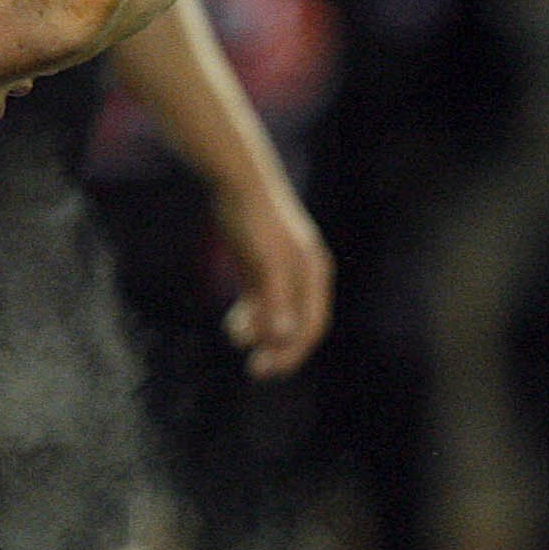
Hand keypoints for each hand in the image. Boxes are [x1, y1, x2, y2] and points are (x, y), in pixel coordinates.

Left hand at [216, 184, 332, 378]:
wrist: (237, 180)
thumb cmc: (252, 221)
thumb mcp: (264, 262)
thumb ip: (275, 300)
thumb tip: (284, 337)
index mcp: (313, 274)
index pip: (311, 325)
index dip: (293, 352)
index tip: (269, 369)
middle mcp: (304, 275)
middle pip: (297, 323)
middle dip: (278, 348)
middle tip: (255, 369)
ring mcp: (283, 270)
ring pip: (278, 313)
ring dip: (261, 331)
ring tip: (234, 334)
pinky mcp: (263, 265)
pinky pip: (263, 301)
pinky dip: (252, 315)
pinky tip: (234, 323)